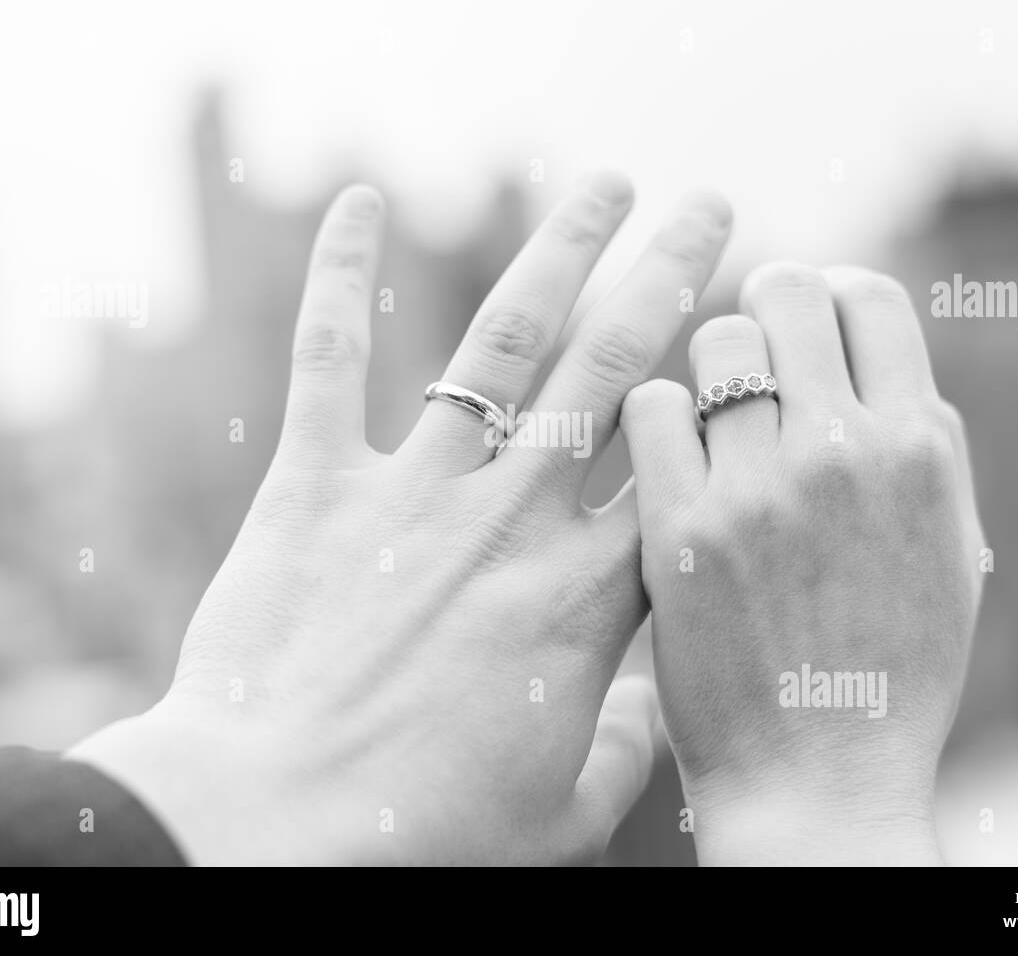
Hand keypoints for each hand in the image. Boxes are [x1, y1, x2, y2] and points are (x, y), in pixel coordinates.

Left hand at [68, 175, 732, 863]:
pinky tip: (359, 199)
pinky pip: (332, 357)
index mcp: (588, 599)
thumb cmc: (422, 835)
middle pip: (616, 368)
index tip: (747, 353)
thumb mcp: (560, 818)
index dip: (720, 401)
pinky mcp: (317, 483)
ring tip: (606, 183)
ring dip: (561, 248)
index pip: (683, 468)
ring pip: (506, 340)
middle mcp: (514, 520)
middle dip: (674, 273)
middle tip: (714, 206)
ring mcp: (416, 490)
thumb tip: (652, 714)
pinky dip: (342, 273)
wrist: (270, 826)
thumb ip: (626, 752)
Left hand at [621, 264, 983, 864]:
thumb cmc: (891, 671)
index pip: (871, 298)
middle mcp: (843, 451)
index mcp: (921, 450)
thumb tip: (868, 360)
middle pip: (786, 294)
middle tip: (752, 351)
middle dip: (766, 311)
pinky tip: (666, 461)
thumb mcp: (950, 552)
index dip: (834, 295)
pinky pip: (651, 409)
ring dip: (710, 370)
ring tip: (712, 420)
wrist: (820, 780)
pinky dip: (656, 421)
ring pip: (712, 342)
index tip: (811, 319)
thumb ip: (918, 447)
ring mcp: (757, 488)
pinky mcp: (679, 530)